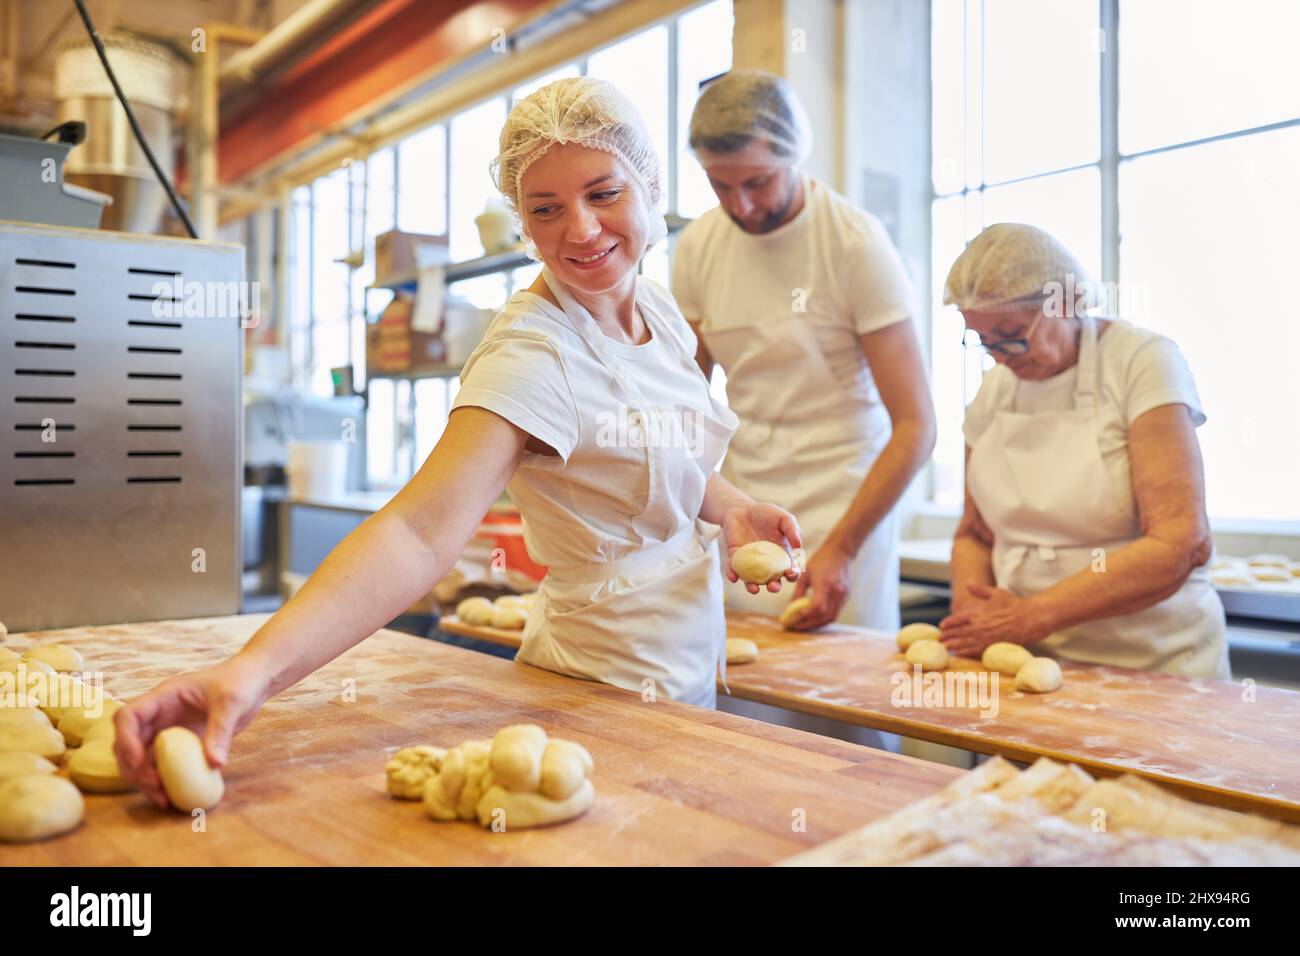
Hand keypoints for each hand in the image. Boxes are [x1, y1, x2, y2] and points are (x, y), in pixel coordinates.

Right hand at [114, 653, 272, 807]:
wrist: (254, 682)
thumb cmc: (240, 682)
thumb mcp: (231, 703)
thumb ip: (221, 731)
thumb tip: (214, 764)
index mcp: (164, 697)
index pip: (128, 717)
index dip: (126, 741)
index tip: (139, 763)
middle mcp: (159, 714)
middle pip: (127, 743)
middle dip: (134, 768)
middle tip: (156, 788)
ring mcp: (167, 729)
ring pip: (140, 758)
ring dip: (144, 780)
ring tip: (164, 799)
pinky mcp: (179, 744)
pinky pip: (161, 764)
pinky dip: (162, 780)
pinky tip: (173, 796)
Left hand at [722, 502, 802, 594]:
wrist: (742, 509)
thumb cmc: (766, 513)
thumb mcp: (783, 518)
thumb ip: (792, 529)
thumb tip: (799, 545)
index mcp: (781, 556)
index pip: (790, 570)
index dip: (793, 575)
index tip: (791, 573)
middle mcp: (767, 564)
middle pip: (772, 580)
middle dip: (774, 587)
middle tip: (773, 586)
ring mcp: (750, 563)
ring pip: (752, 580)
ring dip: (753, 587)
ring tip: (754, 589)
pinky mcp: (735, 558)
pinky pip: (734, 569)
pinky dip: (733, 574)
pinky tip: (734, 577)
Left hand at [786, 540, 853, 629]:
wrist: (840, 552)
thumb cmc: (820, 560)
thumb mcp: (805, 574)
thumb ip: (798, 593)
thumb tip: (790, 609)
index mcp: (825, 584)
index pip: (817, 607)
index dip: (805, 617)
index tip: (792, 621)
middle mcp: (837, 592)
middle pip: (824, 616)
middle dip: (808, 624)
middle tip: (795, 626)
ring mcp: (843, 596)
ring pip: (830, 618)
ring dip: (816, 624)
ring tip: (803, 625)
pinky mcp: (846, 597)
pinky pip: (835, 614)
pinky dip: (823, 619)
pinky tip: (813, 618)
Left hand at [938, 584, 1052, 657]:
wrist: (1030, 619)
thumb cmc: (1014, 604)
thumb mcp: (996, 593)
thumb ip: (980, 589)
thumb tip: (968, 583)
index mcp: (977, 613)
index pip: (956, 619)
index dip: (948, 623)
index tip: (942, 626)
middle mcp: (978, 626)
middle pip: (957, 632)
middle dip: (947, 636)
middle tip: (939, 639)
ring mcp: (984, 637)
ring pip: (963, 643)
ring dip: (952, 645)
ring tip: (945, 647)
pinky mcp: (992, 646)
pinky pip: (974, 651)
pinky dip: (964, 652)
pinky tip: (959, 653)